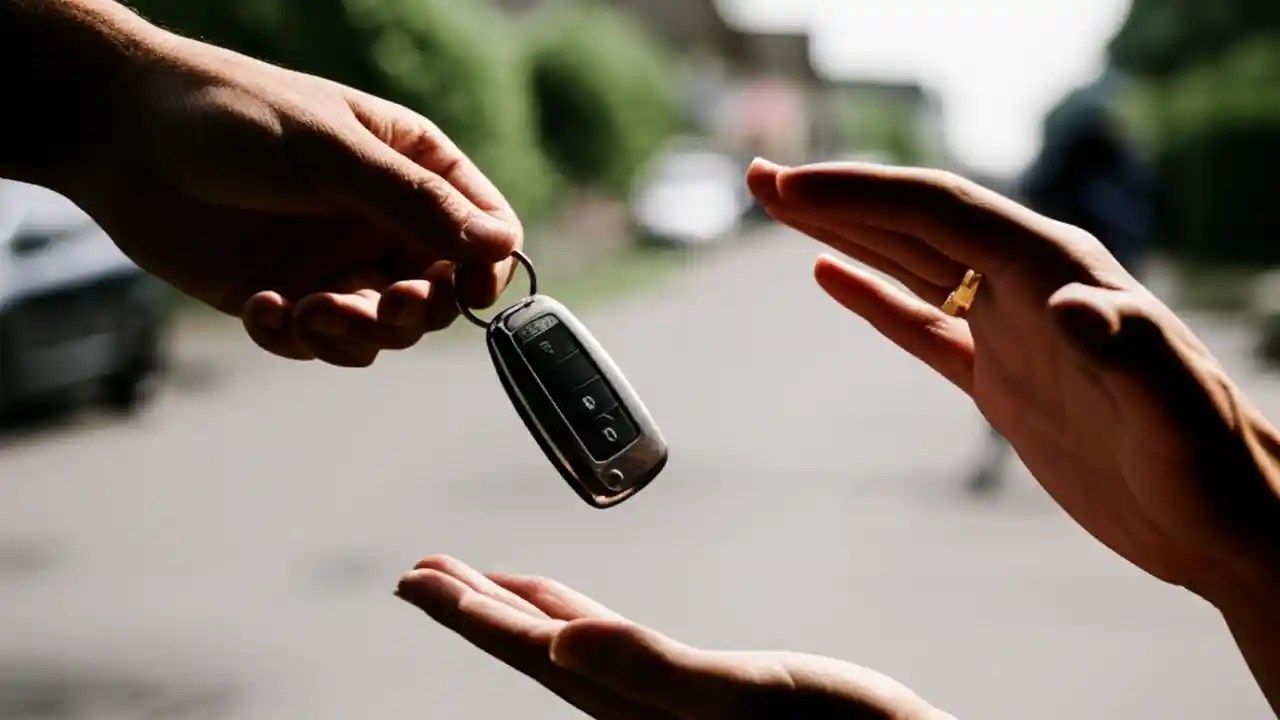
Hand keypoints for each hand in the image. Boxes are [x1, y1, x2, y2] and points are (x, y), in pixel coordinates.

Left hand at [65, 22, 521, 366]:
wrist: (121, 136)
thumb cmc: (235, 119)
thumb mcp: (335, 155)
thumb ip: (420, 203)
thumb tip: (505, 245)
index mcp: (411, 168)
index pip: (483, 232)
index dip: (485, 270)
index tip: (467, 293)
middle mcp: (380, 221)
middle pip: (438, 295)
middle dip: (412, 311)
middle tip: (381, 305)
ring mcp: (334, 261)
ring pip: (380, 331)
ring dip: (351, 332)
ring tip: (306, 309)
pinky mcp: (284, 294)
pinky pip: (316, 341)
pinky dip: (294, 336)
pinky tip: (260, 305)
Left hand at [395, 556, 950, 719]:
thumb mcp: (738, 700)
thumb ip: (649, 673)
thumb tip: (558, 645)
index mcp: (631, 705)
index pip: (528, 652)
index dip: (467, 614)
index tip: (413, 578)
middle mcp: (634, 704)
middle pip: (534, 649)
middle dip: (473, 610)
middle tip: (418, 573)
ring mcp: (663, 698)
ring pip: (569, 644)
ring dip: (516, 612)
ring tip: (475, 584)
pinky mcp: (699, 689)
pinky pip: (619, 646)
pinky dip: (582, 620)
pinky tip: (570, 615)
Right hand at [747, 159, 1279, 603]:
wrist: (1223, 521)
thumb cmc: (1210, 463)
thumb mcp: (1173, 406)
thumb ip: (1124, 345)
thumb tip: (1065, 303)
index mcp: (1056, 270)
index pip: (941, 213)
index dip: (862, 195)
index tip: (791, 189)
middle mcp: (1028, 285)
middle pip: (914, 223)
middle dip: (835, 197)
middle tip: (760, 180)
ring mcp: (1010, 331)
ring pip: (911, 264)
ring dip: (843, 233)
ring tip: (780, 207)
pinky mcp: (1001, 380)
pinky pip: (921, 325)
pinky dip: (872, 298)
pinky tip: (830, 275)